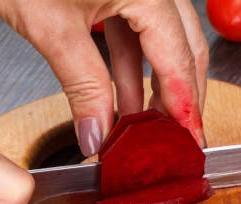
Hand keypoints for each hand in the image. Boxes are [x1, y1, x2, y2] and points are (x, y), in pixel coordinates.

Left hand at [0, 0, 208, 153]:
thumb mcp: (52, 28)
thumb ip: (84, 86)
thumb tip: (99, 132)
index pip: (178, 56)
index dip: (185, 105)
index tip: (188, 139)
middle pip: (184, 47)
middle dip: (180, 97)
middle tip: (176, 138)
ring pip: (161, 40)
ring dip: (154, 86)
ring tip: (144, 128)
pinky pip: (136, 28)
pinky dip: (132, 65)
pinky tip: (125, 98)